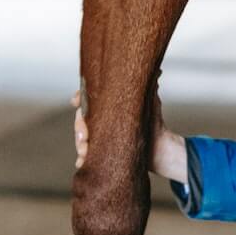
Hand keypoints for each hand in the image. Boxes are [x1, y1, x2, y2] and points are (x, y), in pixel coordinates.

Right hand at [70, 87, 186, 181]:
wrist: (161, 151)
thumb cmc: (154, 124)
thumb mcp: (151, 103)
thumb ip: (149, 86)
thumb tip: (158, 71)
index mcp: (109, 106)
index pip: (88, 98)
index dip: (79, 98)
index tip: (74, 101)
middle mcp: (101, 120)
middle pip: (81, 120)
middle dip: (79, 128)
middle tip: (85, 136)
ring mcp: (99, 137)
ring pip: (80, 138)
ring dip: (80, 144)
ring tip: (85, 151)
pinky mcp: (100, 152)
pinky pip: (85, 155)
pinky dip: (81, 158)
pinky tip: (81, 163)